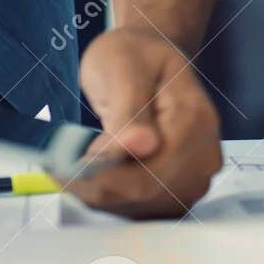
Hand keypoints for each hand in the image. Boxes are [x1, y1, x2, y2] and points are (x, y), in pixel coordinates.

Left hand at [66, 26, 222, 218]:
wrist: (151, 58)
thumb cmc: (135, 55)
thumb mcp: (125, 68)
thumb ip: (132, 110)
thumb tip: (141, 146)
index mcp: (195, 122)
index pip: (149, 175)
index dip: (100, 178)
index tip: (59, 164)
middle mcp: (204, 155)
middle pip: (143, 195)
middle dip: (95, 184)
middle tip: (61, 157)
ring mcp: (195, 176)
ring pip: (138, 207)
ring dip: (99, 190)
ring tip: (81, 153)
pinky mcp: (179, 188)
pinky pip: (140, 207)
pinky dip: (109, 194)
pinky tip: (96, 167)